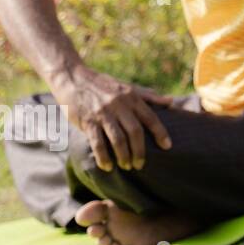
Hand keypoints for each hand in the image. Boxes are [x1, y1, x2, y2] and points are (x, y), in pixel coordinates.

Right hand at [52, 66, 173, 170]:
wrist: (72, 78)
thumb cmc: (103, 85)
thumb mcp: (127, 86)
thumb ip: (148, 96)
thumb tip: (171, 102)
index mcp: (131, 97)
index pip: (150, 117)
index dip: (160, 133)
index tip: (168, 146)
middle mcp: (119, 105)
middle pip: (135, 132)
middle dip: (140, 151)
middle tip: (140, 165)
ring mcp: (103, 114)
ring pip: (118, 139)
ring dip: (124, 156)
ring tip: (126, 166)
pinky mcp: (87, 121)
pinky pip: (97, 143)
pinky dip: (103, 157)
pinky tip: (107, 166)